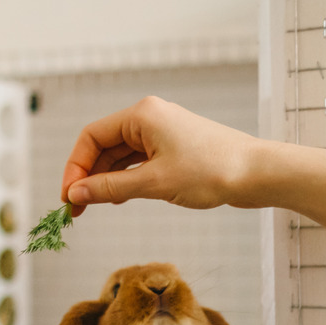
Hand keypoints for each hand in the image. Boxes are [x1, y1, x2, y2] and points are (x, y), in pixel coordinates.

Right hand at [61, 96, 264, 215]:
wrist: (257, 173)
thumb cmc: (212, 171)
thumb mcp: (154, 183)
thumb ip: (110, 188)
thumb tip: (76, 193)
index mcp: (141, 115)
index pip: (91, 137)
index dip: (74, 168)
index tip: (68, 197)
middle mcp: (149, 117)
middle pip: (103, 145)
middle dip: (87, 176)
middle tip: (76, 209)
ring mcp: (162, 132)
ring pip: (120, 155)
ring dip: (105, 180)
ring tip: (93, 207)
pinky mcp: (174, 148)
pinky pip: (138, 161)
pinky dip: (125, 179)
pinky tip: (118, 198)